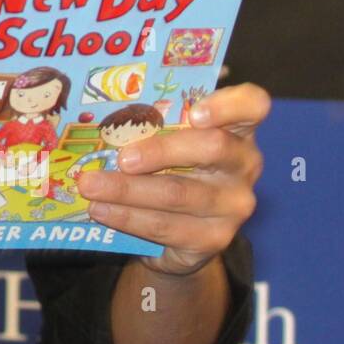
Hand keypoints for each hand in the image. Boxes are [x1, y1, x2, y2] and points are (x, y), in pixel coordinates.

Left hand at [77, 83, 268, 276]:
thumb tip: (100, 115)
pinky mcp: (215, 238)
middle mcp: (244, 163)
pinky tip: (100, 210)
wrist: (180, 234)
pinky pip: (166, 226)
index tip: (196, 113)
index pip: (253, 105)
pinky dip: (127, 217)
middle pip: (211, 148)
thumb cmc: (169, 168)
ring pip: (178, 193)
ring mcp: (233, 204)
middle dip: (161, 151)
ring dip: (127, 189)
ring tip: (90, 185)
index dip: (228, 105)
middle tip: (121, 158)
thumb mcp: (166, 141)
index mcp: (236, 128)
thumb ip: (152, 124)